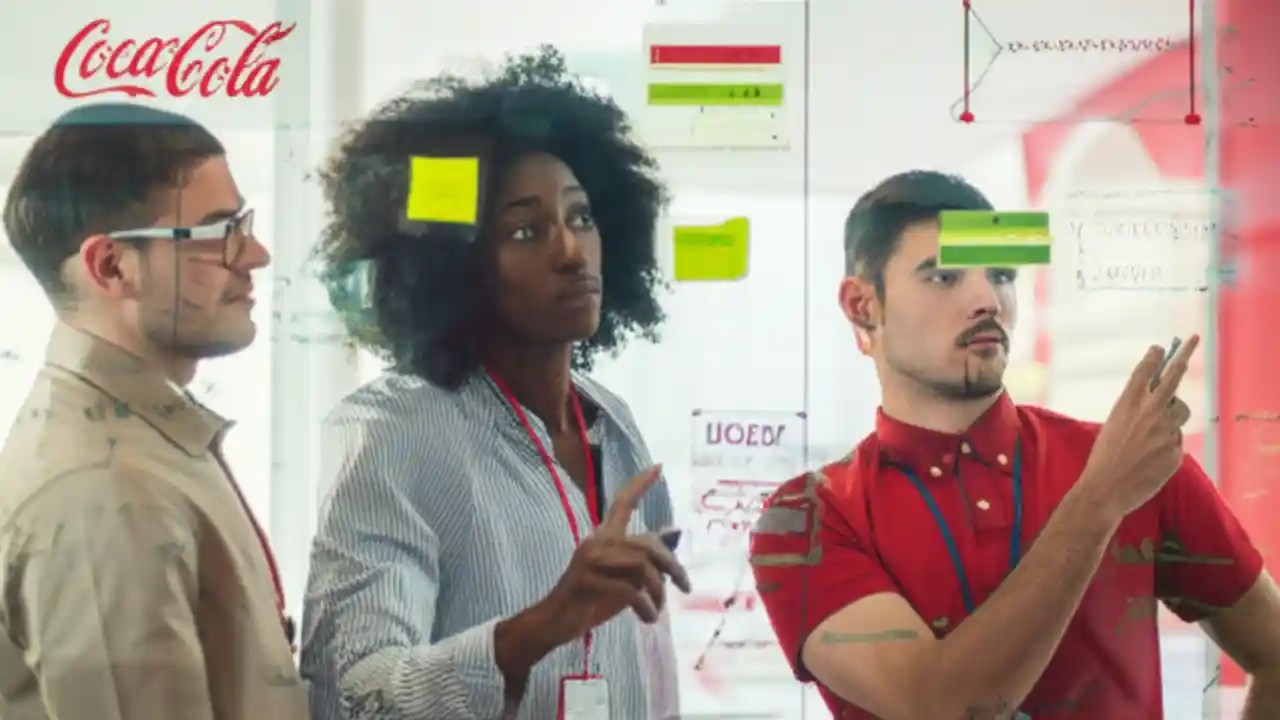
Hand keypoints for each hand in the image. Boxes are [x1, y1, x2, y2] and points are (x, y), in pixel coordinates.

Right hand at [536, 464, 691, 646]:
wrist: (554, 622)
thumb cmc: (590, 600)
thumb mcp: (623, 578)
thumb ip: (644, 559)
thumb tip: (674, 534)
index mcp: (603, 537)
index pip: (623, 503)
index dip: (640, 484)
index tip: (659, 466)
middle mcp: (596, 542)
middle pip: (646, 544)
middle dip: (672, 565)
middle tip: (685, 586)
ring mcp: (590, 561)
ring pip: (641, 566)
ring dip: (657, 591)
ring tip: (658, 609)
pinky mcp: (587, 582)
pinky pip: (629, 590)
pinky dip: (645, 606)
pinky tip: (648, 618)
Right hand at [1079, 336, 1198, 519]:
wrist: (1105, 489)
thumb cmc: (1104, 458)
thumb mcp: (1113, 424)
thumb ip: (1137, 410)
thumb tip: (1162, 400)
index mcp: (1128, 403)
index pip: (1145, 371)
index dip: (1154, 356)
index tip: (1159, 348)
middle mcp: (1149, 412)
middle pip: (1173, 378)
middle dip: (1183, 356)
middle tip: (1193, 338)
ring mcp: (1165, 431)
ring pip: (1181, 412)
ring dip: (1173, 415)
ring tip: (1152, 433)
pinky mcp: (1175, 451)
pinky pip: (1176, 440)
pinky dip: (1166, 447)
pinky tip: (1149, 460)